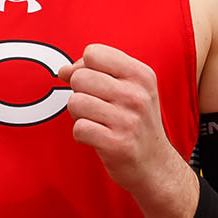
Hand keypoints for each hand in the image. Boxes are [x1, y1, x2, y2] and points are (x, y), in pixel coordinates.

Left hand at [59, 44, 197, 217]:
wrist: (155, 164)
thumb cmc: (135, 121)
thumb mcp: (129, 88)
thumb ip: (96, 72)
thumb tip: (62, 71)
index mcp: (141, 74)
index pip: (93, 53)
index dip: (84, 67)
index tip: (93, 83)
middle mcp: (137, 95)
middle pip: (80, 77)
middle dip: (80, 92)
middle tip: (97, 107)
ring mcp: (128, 120)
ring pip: (75, 102)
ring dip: (79, 114)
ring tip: (98, 122)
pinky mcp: (117, 144)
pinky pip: (79, 128)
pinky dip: (82, 134)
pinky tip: (98, 137)